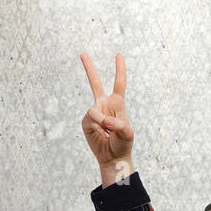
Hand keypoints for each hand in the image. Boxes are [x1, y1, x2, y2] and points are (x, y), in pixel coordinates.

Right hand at [80, 51, 134, 185]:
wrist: (112, 156)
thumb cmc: (123, 144)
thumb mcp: (128, 134)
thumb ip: (120, 125)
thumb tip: (105, 119)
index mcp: (117, 103)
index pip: (119, 83)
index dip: (119, 69)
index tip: (118, 55)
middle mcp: (104, 104)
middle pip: (96, 83)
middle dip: (89, 68)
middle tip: (82, 53)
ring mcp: (94, 112)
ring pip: (95, 111)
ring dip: (103, 122)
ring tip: (108, 133)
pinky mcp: (86, 122)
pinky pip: (90, 120)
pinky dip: (97, 128)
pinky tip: (101, 135)